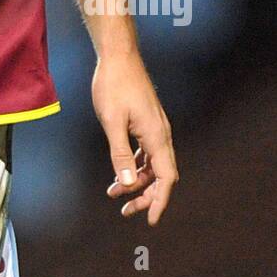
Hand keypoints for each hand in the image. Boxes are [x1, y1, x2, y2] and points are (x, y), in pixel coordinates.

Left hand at [92, 51, 178, 224]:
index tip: (151, 220)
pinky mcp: (147, 122)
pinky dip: (136, 165)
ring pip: (153, 164)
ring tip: (115, 192)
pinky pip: (147, 152)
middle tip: (125, 210)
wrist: (118, 56)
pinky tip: (121, 171)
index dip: (160, 201)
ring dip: (138, 181)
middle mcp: (161, 134)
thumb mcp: (112, 121)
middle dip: (146, 195)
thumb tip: (128, 182)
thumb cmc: (114, 85)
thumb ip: (119, 153)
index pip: (165, 178)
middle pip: (161, 175)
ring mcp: (155, 128)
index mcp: (156, 136)